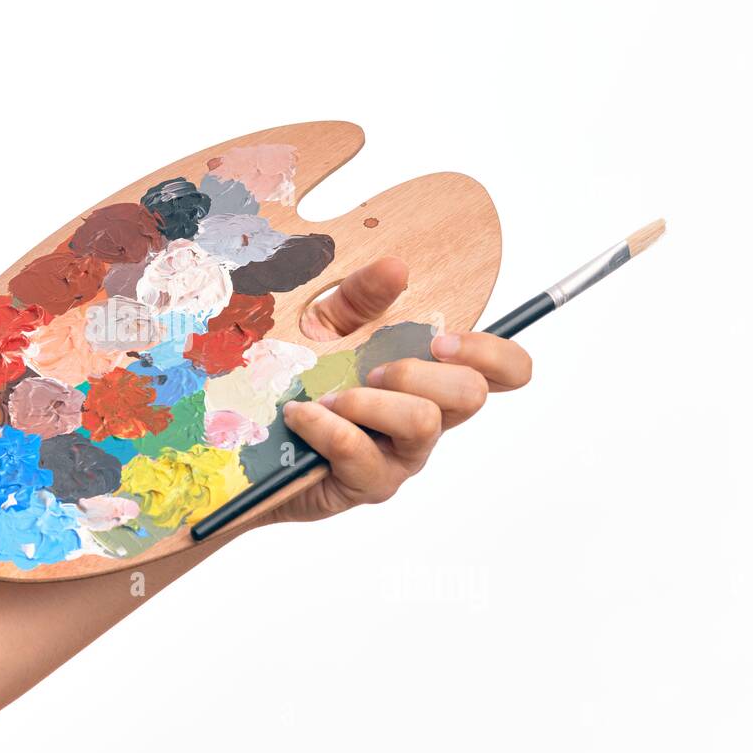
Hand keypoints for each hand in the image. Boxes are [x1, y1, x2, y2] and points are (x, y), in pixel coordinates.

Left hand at [262, 256, 532, 523]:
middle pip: (472, 395)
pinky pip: (359, 452)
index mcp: (430, 378)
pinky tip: (298, 414)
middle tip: (375, 369)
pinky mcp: (365, 484)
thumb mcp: (321, 325)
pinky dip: (325, 425)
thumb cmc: (294, 380)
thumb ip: (358, 297)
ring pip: (422, 424)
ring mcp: (399, 457)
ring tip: (329, 396)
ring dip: (371, 400)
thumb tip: (396, 269)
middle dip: (422, 371)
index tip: (442, 340)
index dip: (495, 354)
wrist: (248, 445)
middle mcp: (426, 420)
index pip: (504, 372)